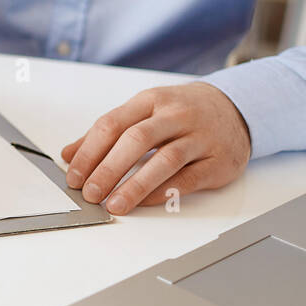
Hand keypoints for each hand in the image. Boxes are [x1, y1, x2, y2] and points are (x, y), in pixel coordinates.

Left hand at [60, 82, 250, 214]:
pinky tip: (146, 202)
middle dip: (108, 169)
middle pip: (136, 140)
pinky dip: (164, 191)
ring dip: (135, 186)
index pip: (112, 124)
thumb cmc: (181, 111)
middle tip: (91, 193)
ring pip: (164, 160)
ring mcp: (200, 137)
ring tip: (115, 204)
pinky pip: (188, 178)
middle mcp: (176, 115)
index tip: (74, 176)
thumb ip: (106, 132)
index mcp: (150, 100)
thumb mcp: (143, 111)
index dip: (89, 152)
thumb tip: (69, 154)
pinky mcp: (219, 160)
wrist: (237, 107)